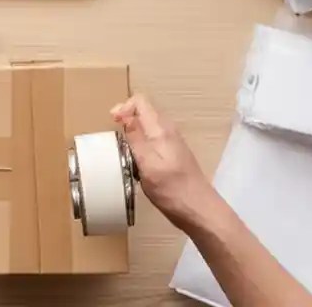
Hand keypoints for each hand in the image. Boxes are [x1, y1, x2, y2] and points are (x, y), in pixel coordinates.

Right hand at [110, 94, 217, 230]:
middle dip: (126, 118)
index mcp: (161, 130)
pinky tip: (136, 163)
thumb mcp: (148, 165)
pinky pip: (153, 140)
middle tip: (115, 138)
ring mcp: (172, 143)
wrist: (198, 210)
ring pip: (148, 126)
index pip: (141, 101)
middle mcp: (168, 131)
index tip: (113, 124)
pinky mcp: (173, 154)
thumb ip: (136, 139)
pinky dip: (141, 145)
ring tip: (123, 151)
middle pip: (144, 111)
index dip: (123, 107)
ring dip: (133, 133)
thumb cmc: (172, 190)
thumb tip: (124, 115)